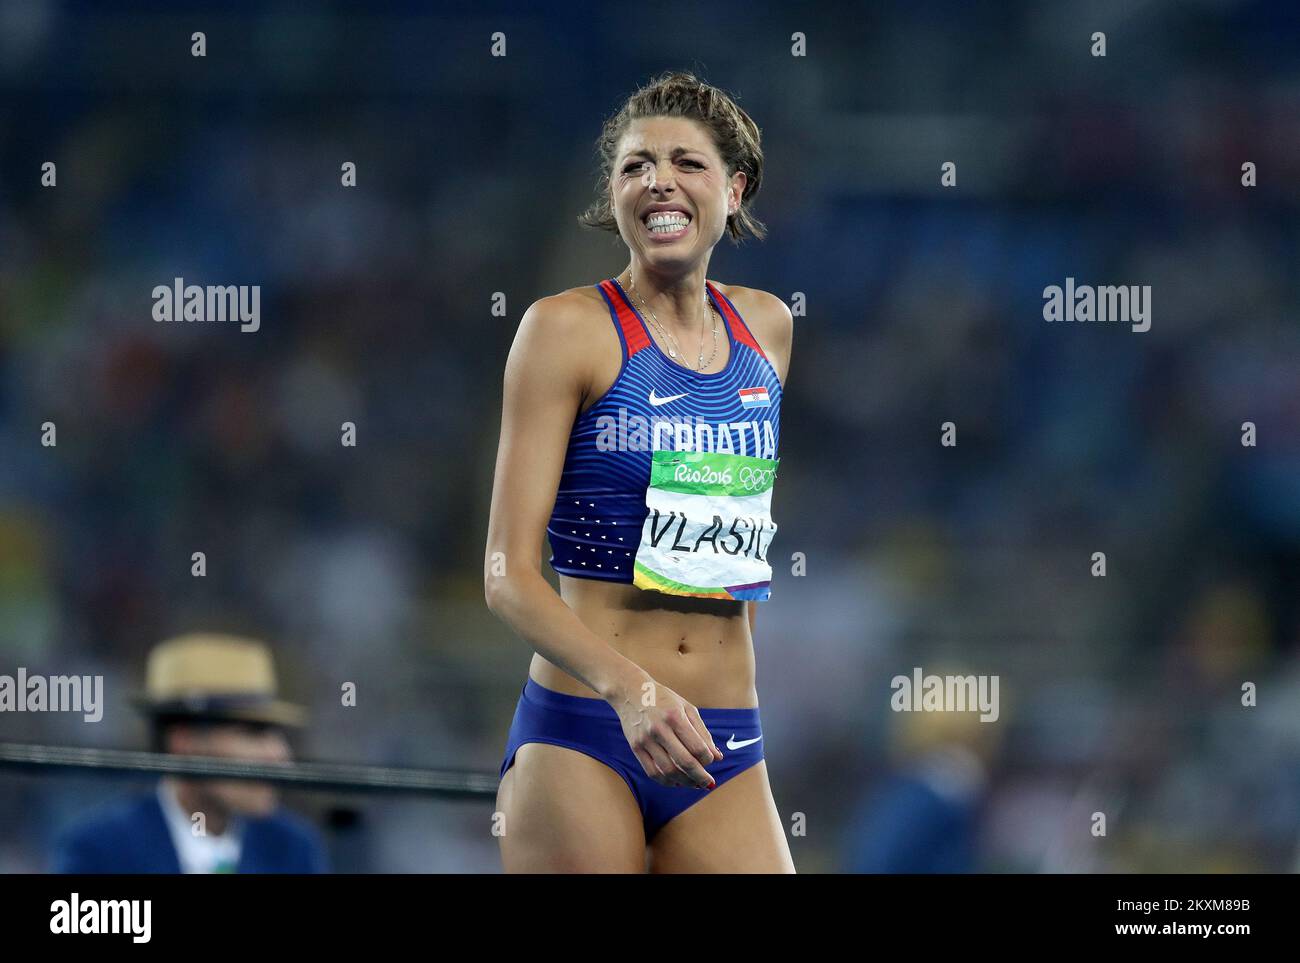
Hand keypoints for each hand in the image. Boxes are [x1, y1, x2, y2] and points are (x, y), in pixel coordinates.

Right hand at [608, 674, 723, 789]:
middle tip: (709, 783)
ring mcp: (645, 740)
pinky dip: (667, 782)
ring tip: (695, 784)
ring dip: (685, 782)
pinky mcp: (635, 747)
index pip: (697, 747)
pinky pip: (652, 772)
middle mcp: (659, 729)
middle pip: (684, 762)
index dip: (708, 759)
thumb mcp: (686, 708)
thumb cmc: (664, 699)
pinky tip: (677, 782)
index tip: (711, 760)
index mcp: (674, 716)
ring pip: (668, 771)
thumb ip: (703, 732)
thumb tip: (718, 757)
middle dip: (700, 776)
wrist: (630, 691)